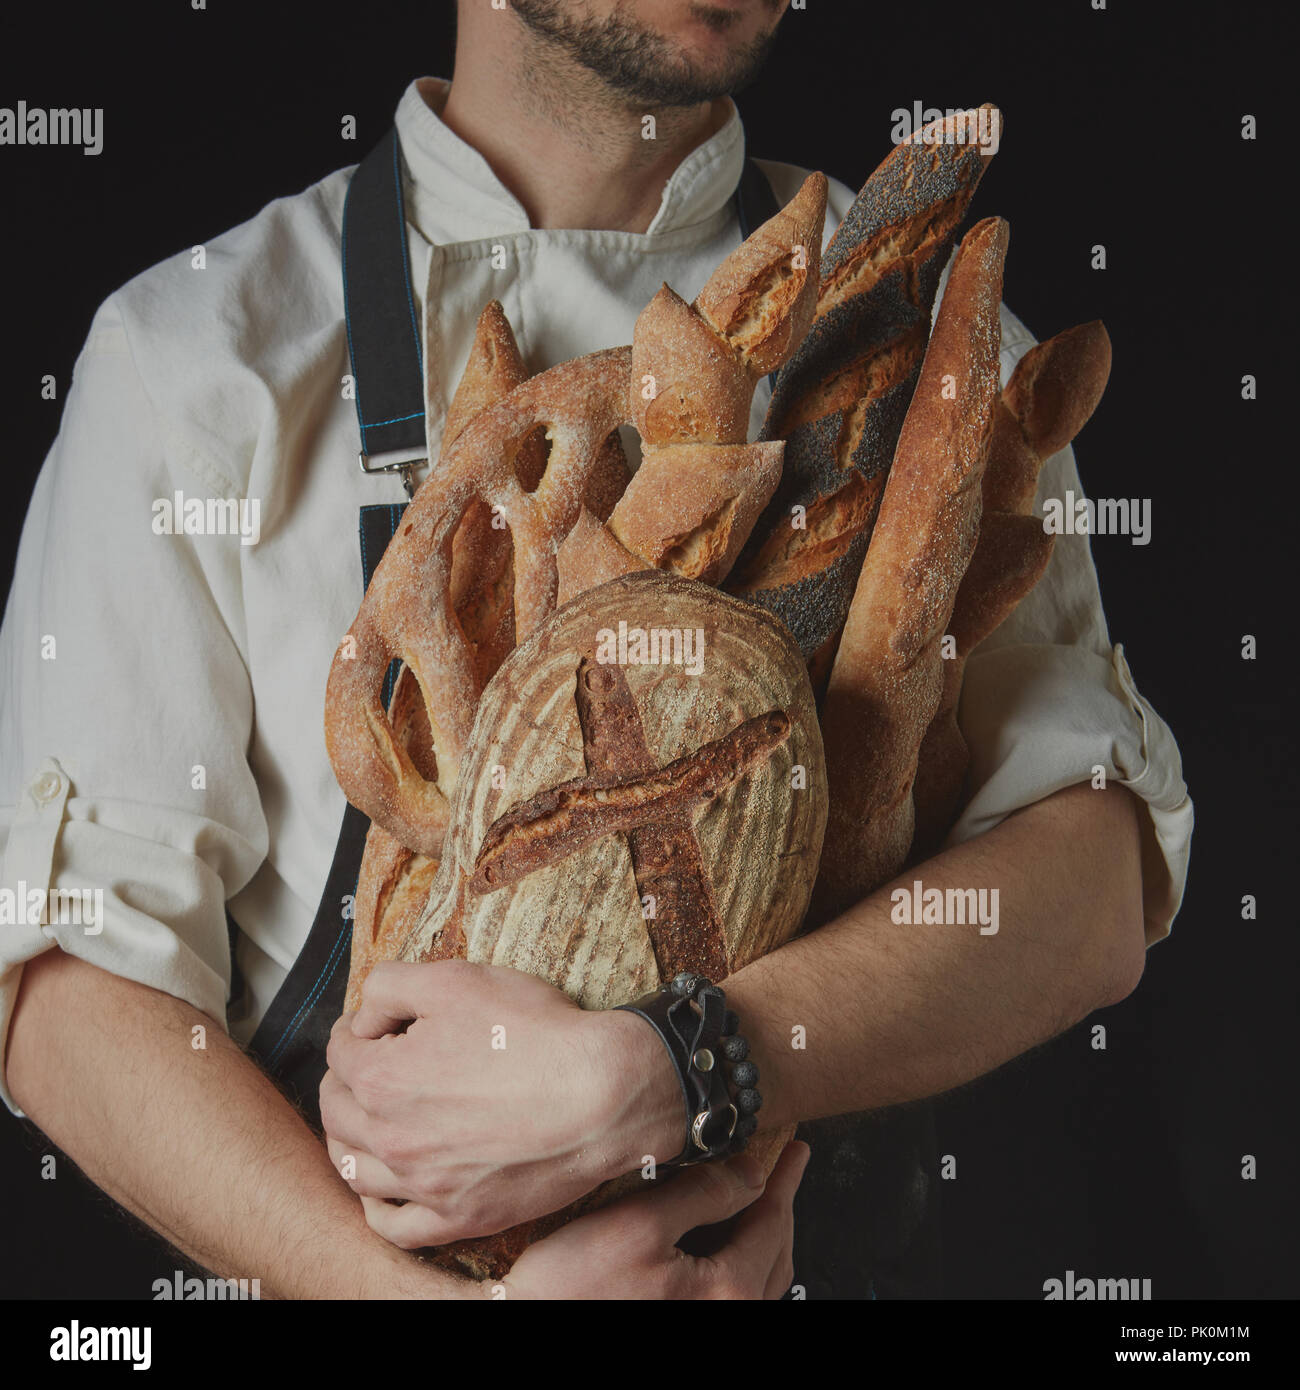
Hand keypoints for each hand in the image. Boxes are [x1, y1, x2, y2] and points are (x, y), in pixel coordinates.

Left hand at [320, 960, 682, 1246]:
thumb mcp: (457, 979)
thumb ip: (391, 986)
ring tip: (364, 1120)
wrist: (601, 1095)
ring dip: (348, 1138)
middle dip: (343, 1081)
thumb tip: (366, 1015)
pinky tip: (385, 1187)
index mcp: (384, 1079)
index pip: (341, 1051)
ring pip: (354, 1170)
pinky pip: (394, 1226)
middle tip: (364, 1065)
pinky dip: (376, 1207)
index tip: (374, 1025)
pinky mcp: (458, 1217)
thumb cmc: (536, 1035)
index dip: (356, 1029)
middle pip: (337, 1110)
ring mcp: (424, 1186)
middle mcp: (393, 1139)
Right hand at [499, 1143, 810, 1299]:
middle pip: (775, 1256)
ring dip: (762, 1238)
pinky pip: (733, 1298)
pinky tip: (720, 1244)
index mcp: (728, 1292)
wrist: (521, 1328)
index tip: (797, 1147)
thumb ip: (702, 1193)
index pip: (772, 1221)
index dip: (784, 1177)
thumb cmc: (572, 1288)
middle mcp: (729, 1321)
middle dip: (779, 1208)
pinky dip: (740, 1263)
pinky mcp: (682, 1331)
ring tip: (757, 1202)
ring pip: (759, 1283)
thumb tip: (750, 1173)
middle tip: (783, 1169)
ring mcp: (706, 1330)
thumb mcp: (639, 1222)